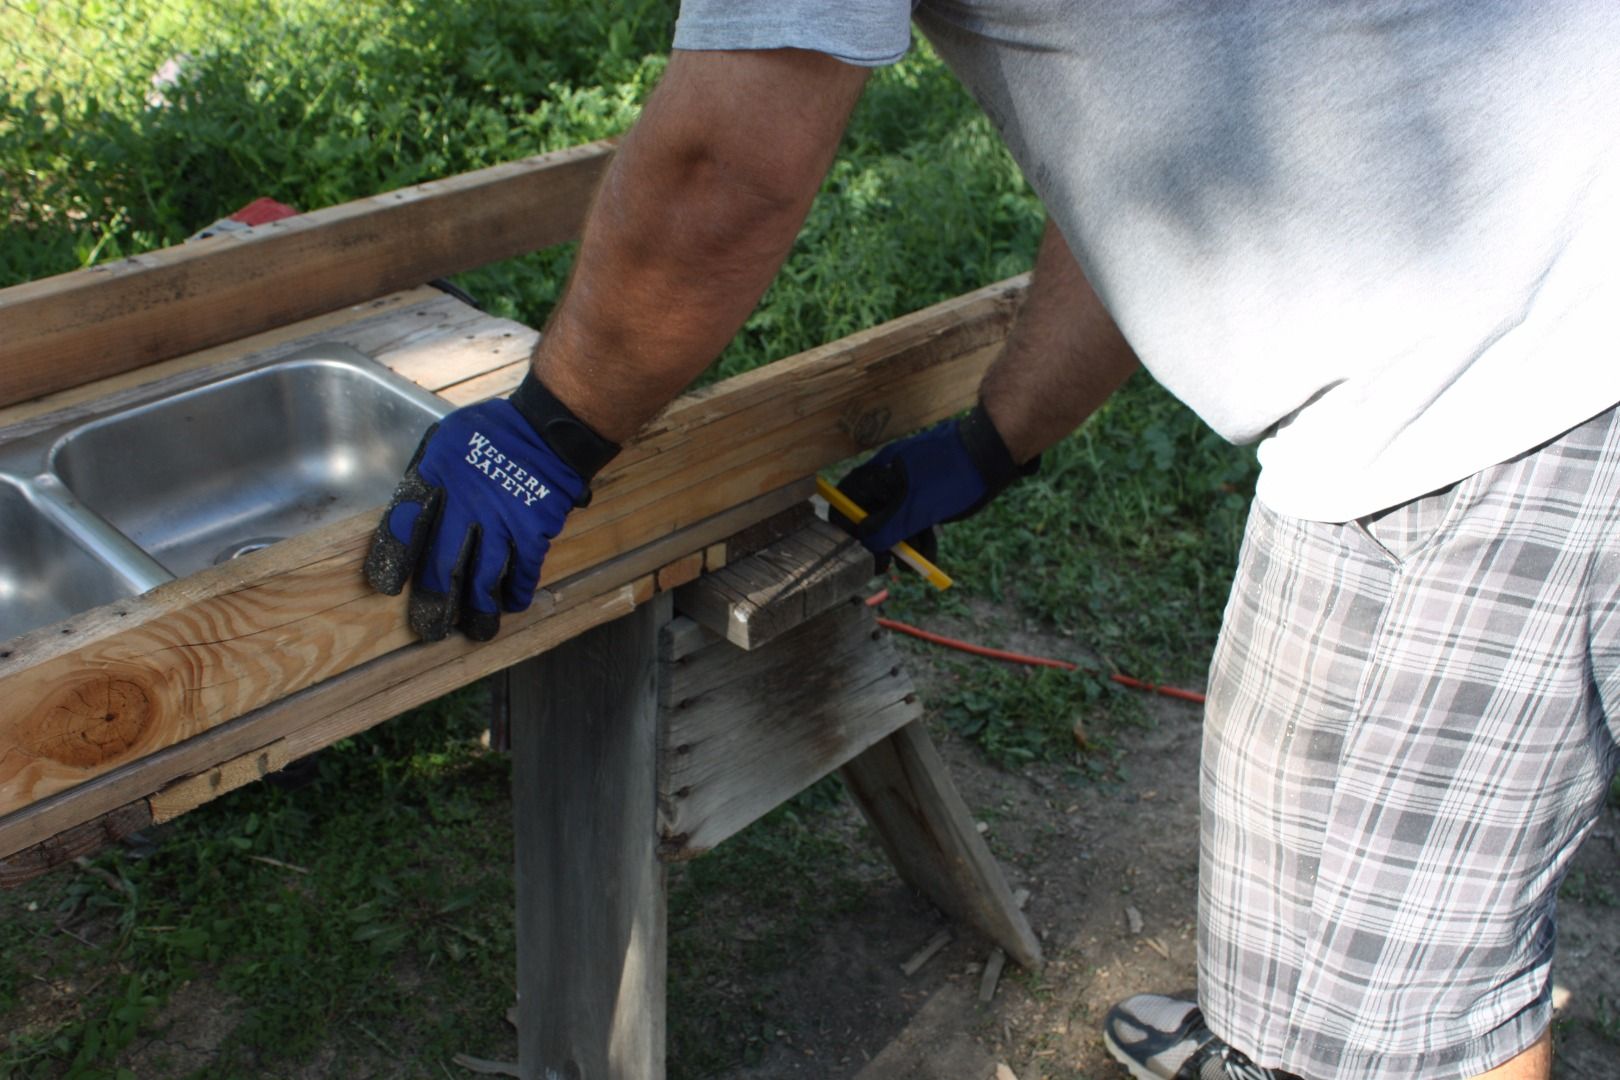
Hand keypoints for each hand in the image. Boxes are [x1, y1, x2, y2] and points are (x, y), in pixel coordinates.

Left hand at [364, 372, 617, 641]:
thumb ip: (426, 477)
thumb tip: (410, 511)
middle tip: (429, 630)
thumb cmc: (490, 432)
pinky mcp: (533, 532)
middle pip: (444, 565)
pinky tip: (512, 604)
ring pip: (485, 578)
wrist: (547, 430)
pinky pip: (524, 569)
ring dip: (478, 609)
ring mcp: (502, 524)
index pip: (405, 525)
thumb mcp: (443, 442)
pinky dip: (518, 590)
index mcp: (437, 482)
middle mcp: (466, 509)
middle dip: (435, 601)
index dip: (393, 558)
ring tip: (475, 632)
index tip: (387, 588)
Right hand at [833, 403, 1036, 573]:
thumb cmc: (947, 475)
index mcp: (875, 476)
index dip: (845, 529)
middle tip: (885, 567)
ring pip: (895, 527)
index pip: (844, 503)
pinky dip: (920, 542)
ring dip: (903, 549)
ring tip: (913, 567)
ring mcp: (906, 492)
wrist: (988, 454)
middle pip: (869, 520)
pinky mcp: (924, 501)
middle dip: (878, 546)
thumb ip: (885, 528)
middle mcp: (886, 484)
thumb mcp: (913, 507)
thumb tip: (864, 544)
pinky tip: (929, 560)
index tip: (854, 552)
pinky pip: (914, 525)